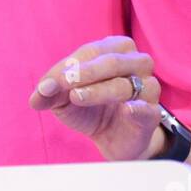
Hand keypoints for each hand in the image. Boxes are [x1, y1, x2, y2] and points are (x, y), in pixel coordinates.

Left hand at [29, 35, 163, 161]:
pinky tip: (125, 109)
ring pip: (127, 84)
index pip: (91, 51)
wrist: (111, 139)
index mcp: (114, 50)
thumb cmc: (89, 109)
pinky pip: (147, 108)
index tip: (49, 83)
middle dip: (85, 72)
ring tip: (77, 97)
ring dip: (101, 89)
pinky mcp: (151, 114)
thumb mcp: (63, 100)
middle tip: (64, 84)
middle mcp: (136, 64)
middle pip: (113, 61)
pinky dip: (137, 107)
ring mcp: (147, 89)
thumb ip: (49, 93)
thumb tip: (39, 91)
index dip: (70, 65)